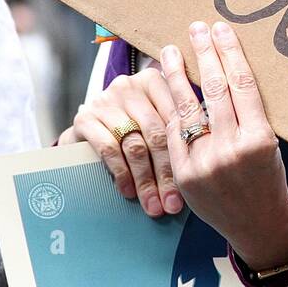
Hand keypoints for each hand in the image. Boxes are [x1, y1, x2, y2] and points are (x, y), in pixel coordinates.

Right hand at [59, 55, 183, 217]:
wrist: (87, 133)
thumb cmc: (134, 130)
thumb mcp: (156, 123)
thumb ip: (178, 132)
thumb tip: (203, 170)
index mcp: (156, 81)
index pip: (177, 119)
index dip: (187, 155)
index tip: (192, 185)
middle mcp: (130, 85)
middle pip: (157, 134)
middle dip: (166, 174)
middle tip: (172, 204)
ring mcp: (105, 100)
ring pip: (135, 145)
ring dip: (145, 180)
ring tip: (153, 205)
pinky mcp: (85, 117)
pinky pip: (109, 149)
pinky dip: (122, 174)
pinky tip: (128, 191)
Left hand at [64, 21, 287, 269]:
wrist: (258, 226)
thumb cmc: (268, 179)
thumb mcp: (270, 144)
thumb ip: (249, 113)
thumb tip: (226, 70)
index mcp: (260, 138)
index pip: (241, 84)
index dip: (229, 53)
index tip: (221, 30)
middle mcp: (231, 149)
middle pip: (214, 90)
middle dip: (204, 54)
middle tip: (196, 28)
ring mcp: (205, 163)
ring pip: (187, 109)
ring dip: (176, 75)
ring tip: (169, 51)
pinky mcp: (184, 174)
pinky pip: (175, 134)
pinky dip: (172, 111)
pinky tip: (167, 91)